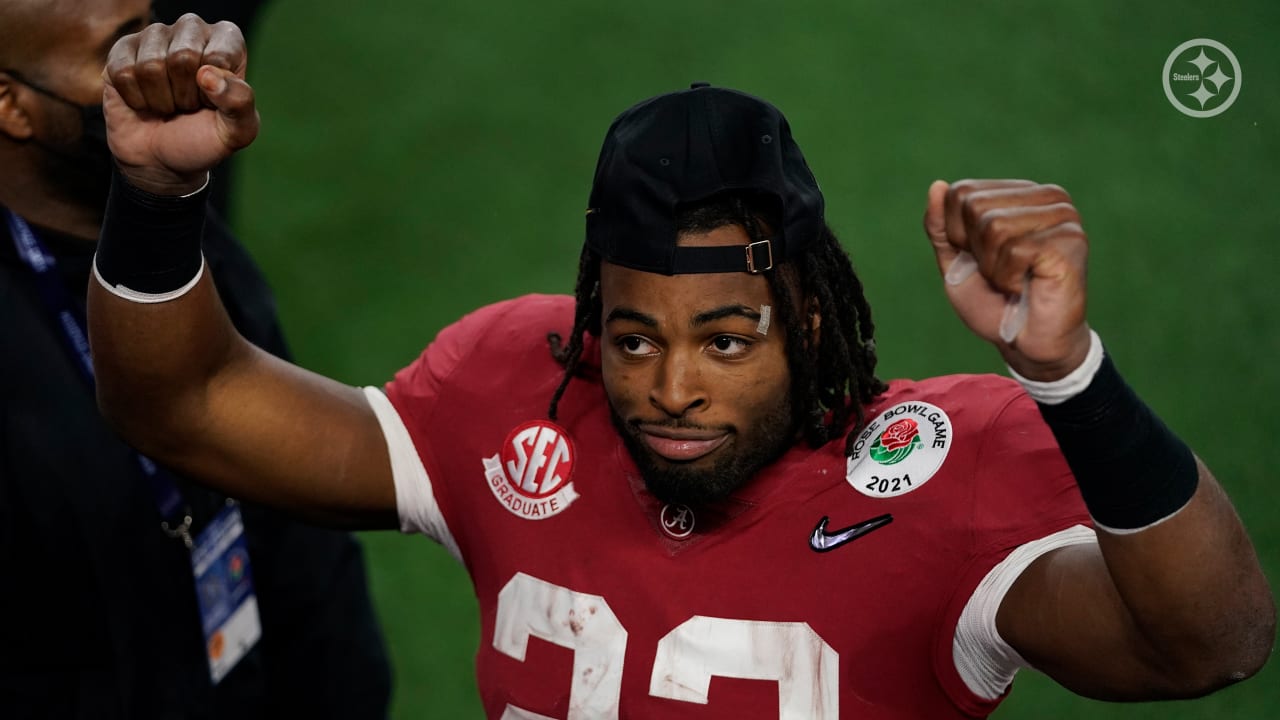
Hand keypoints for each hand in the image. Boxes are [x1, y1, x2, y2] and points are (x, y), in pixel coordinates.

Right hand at [103, 14, 257, 194]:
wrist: (162, 159)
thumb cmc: (203, 138)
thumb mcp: (237, 131)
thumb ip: (240, 102)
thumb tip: (207, 74)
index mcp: (227, 39)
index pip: (219, 57)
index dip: (214, 92)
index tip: (213, 103)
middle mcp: (191, 28)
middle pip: (183, 57)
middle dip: (185, 96)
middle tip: (187, 105)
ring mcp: (155, 36)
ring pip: (151, 65)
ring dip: (160, 100)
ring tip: (167, 105)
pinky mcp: (122, 49)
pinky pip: (124, 72)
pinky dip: (136, 99)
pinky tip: (143, 102)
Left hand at [923, 179, 1090, 380]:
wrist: (1026, 343)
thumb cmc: (994, 301)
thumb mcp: (955, 261)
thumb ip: (941, 226)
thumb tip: (936, 185)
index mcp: (1018, 194)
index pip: (960, 192)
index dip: (956, 234)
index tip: (980, 260)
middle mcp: (1046, 196)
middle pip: (975, 206)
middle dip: (975, 251)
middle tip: (999, 274)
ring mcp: (1062, 215)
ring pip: (994, 226)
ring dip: (993, 267)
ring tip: (1014, 281)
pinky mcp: (1070, 240)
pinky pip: (1015, 251)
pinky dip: (1009, 279)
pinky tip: (1028, 287)